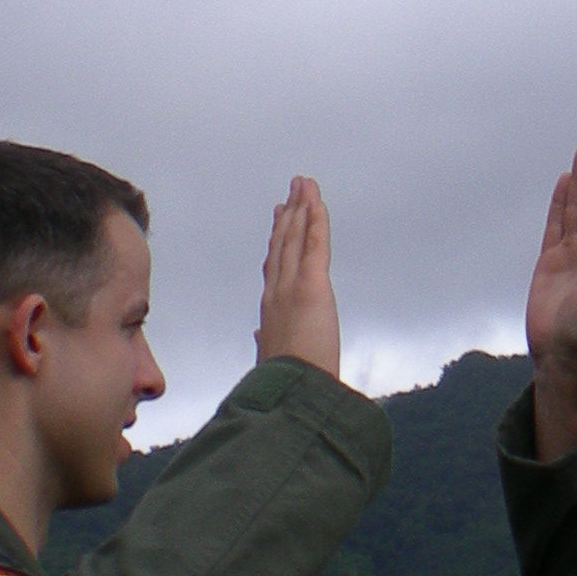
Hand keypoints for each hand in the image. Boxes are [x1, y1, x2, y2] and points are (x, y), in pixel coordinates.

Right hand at [257, 176, 340, 380]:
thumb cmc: (286, 382)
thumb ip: (265, 342)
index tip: (279, 219)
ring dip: (301, 208)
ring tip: (304, 185)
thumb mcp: (270, 359)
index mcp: (271, 309)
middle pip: (283, 244)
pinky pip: (316, 243)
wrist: (292, 390)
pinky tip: (317, 201)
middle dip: (288, 215)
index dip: (277, 239)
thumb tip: (259, 336)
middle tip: (292, 192)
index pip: (274, 266)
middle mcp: (277, 291)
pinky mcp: (312, 285)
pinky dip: (316, 219)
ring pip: (296, 237)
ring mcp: (292, 285)